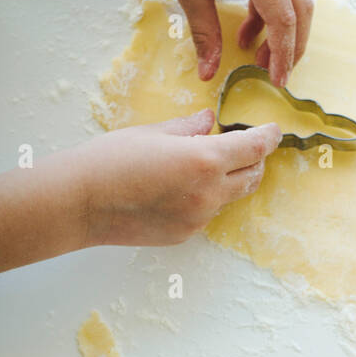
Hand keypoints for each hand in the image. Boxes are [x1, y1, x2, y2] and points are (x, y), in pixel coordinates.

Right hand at [82, 111, 280, 248]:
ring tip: (205, 165)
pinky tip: (179, 188)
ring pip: (230, 196)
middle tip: (242, 145)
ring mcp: (198, 218)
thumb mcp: (154, 133)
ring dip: (228, 179)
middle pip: (252, 176)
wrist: (81, 202)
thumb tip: (209, 121)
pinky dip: (205, 198)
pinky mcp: (185, 234)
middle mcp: (208, 192)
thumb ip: (189, 128)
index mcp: (204, 160)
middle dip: (254, 159)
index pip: (254, 148)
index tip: (274, 130)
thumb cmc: (111, 159)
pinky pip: (207, 213)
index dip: (268, 137)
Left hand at [141, 0, 313, 87]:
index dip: (282, 54)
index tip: (277, 81)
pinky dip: (269, 11)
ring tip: (255, 54)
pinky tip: (247, 30)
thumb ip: (205, 35)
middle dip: (292, 45)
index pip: (283, 18)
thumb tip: (208, 74)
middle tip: (275, 74)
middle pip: (300, 8)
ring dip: (281, 29)